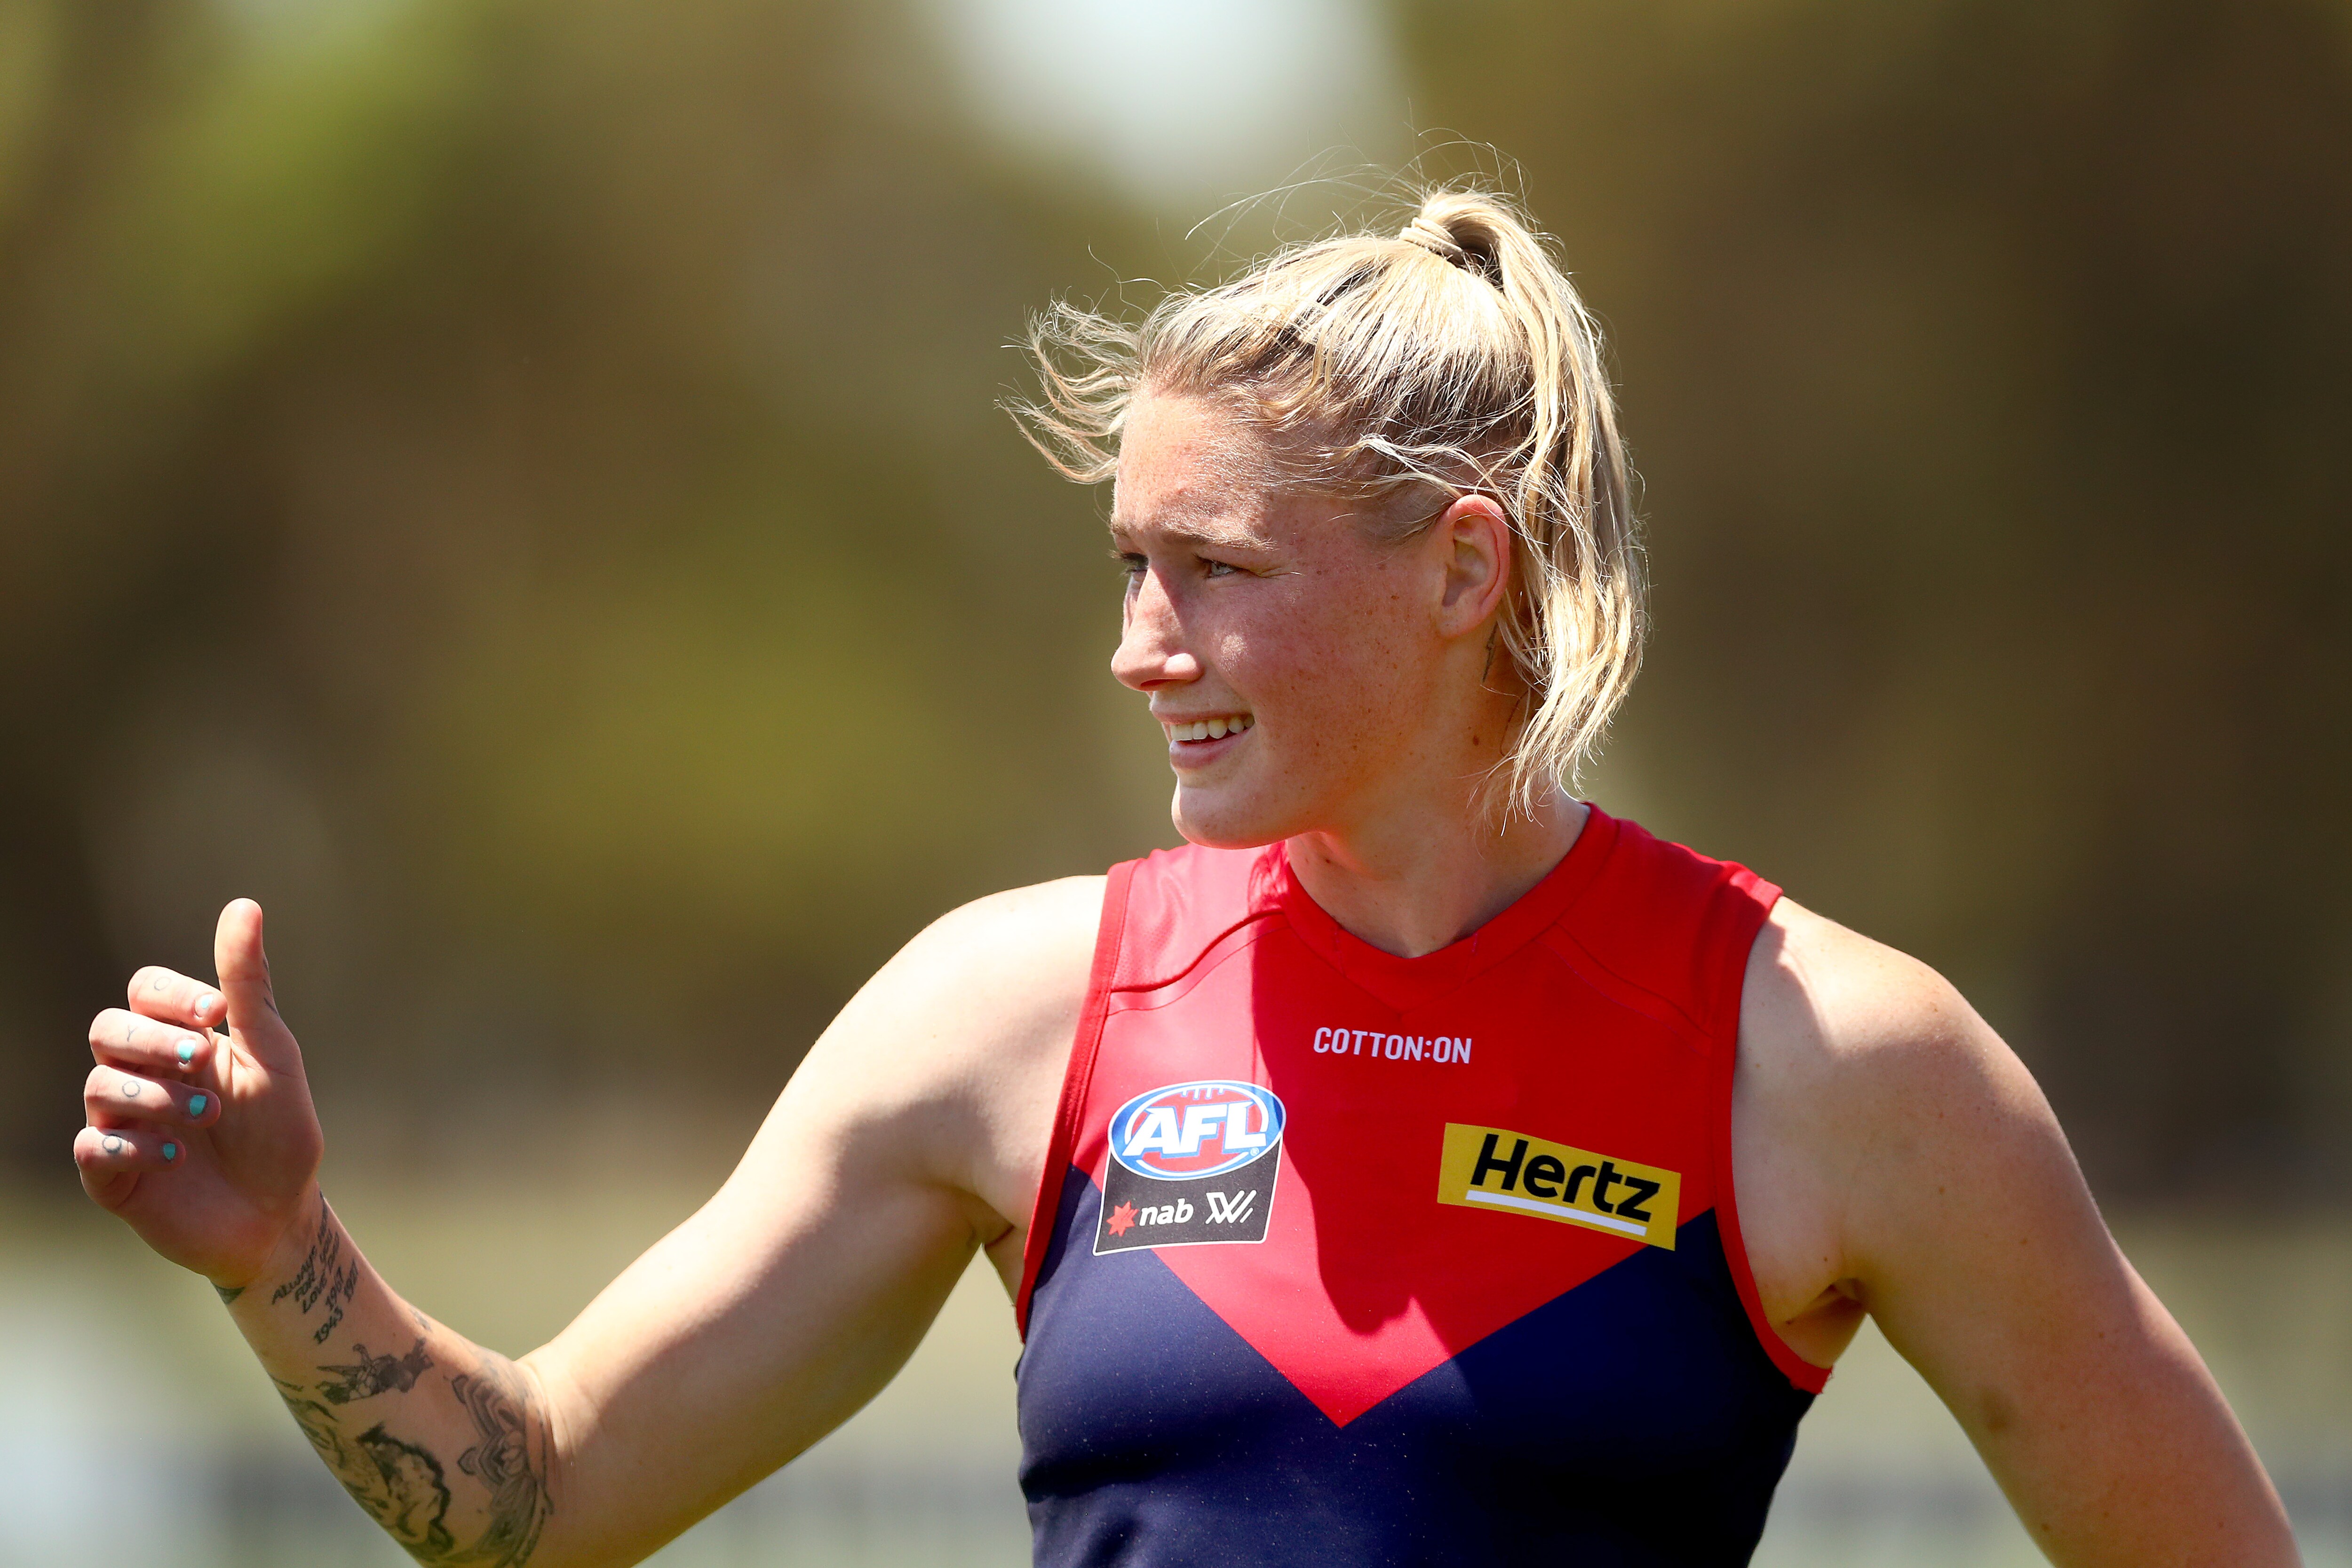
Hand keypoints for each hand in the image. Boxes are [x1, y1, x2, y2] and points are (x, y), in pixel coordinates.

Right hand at [75, 898, 325, 1291]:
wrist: (281, 1215)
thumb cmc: (280, 1133)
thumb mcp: (274, 1056)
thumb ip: (249, 988)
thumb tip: (243, 906)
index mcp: (183, 1040)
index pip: (146, 989)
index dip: (172, 995)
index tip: (216, 1014)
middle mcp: (144, 1075)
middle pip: (108, 1029)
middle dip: (154, 1041)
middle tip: (204, 1062)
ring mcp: (124, 1124)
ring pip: (98, 1085)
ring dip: (154, 1095)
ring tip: (206, 1117)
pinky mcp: (112, 1175)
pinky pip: (92, 1147)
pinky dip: (133, 1146)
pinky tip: (177, 1156)